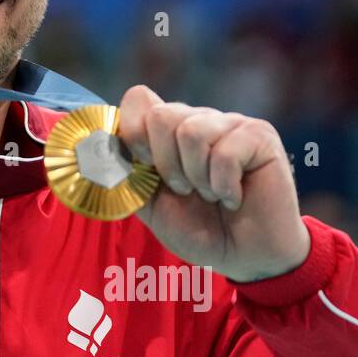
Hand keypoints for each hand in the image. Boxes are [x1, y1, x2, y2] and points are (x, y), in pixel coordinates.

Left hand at [116, 85, 309, 282]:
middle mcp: (198, 119)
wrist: (245, 257)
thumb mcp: (152, 205)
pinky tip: (234, 196)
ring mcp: (230, 124)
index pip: (138, 100)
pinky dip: (223, 185)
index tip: (143, 166)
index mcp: (168, 132)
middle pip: (161, 115)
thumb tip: (98, 153)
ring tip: (211, 194)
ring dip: (196, 177)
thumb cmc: (201, 229)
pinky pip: (225, 152)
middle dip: (165, 164)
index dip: (132, 132)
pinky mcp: (259, 136)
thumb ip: (127, 175)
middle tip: (184, 190)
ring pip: (191, 131)